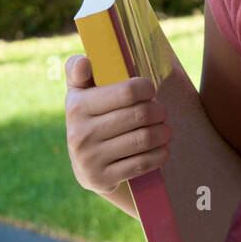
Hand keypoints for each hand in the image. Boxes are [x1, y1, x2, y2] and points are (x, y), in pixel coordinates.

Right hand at [64, 54, 170, 196]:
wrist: (86, 165)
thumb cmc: (91, 117)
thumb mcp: (80, 93)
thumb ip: (78, 71)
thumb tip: (84, 62)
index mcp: (76, 106)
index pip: (127, 92)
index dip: (146, 88)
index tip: (150, 90)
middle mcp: (79, 133)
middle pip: (139, 115)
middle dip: (159, 112)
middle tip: (162, 112)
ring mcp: (89, 159)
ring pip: (143, 139)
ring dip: (162, 133)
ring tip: (165, 130)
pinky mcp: (101, 179)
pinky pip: (141, 164)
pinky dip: (159, 154)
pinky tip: (162, 149)